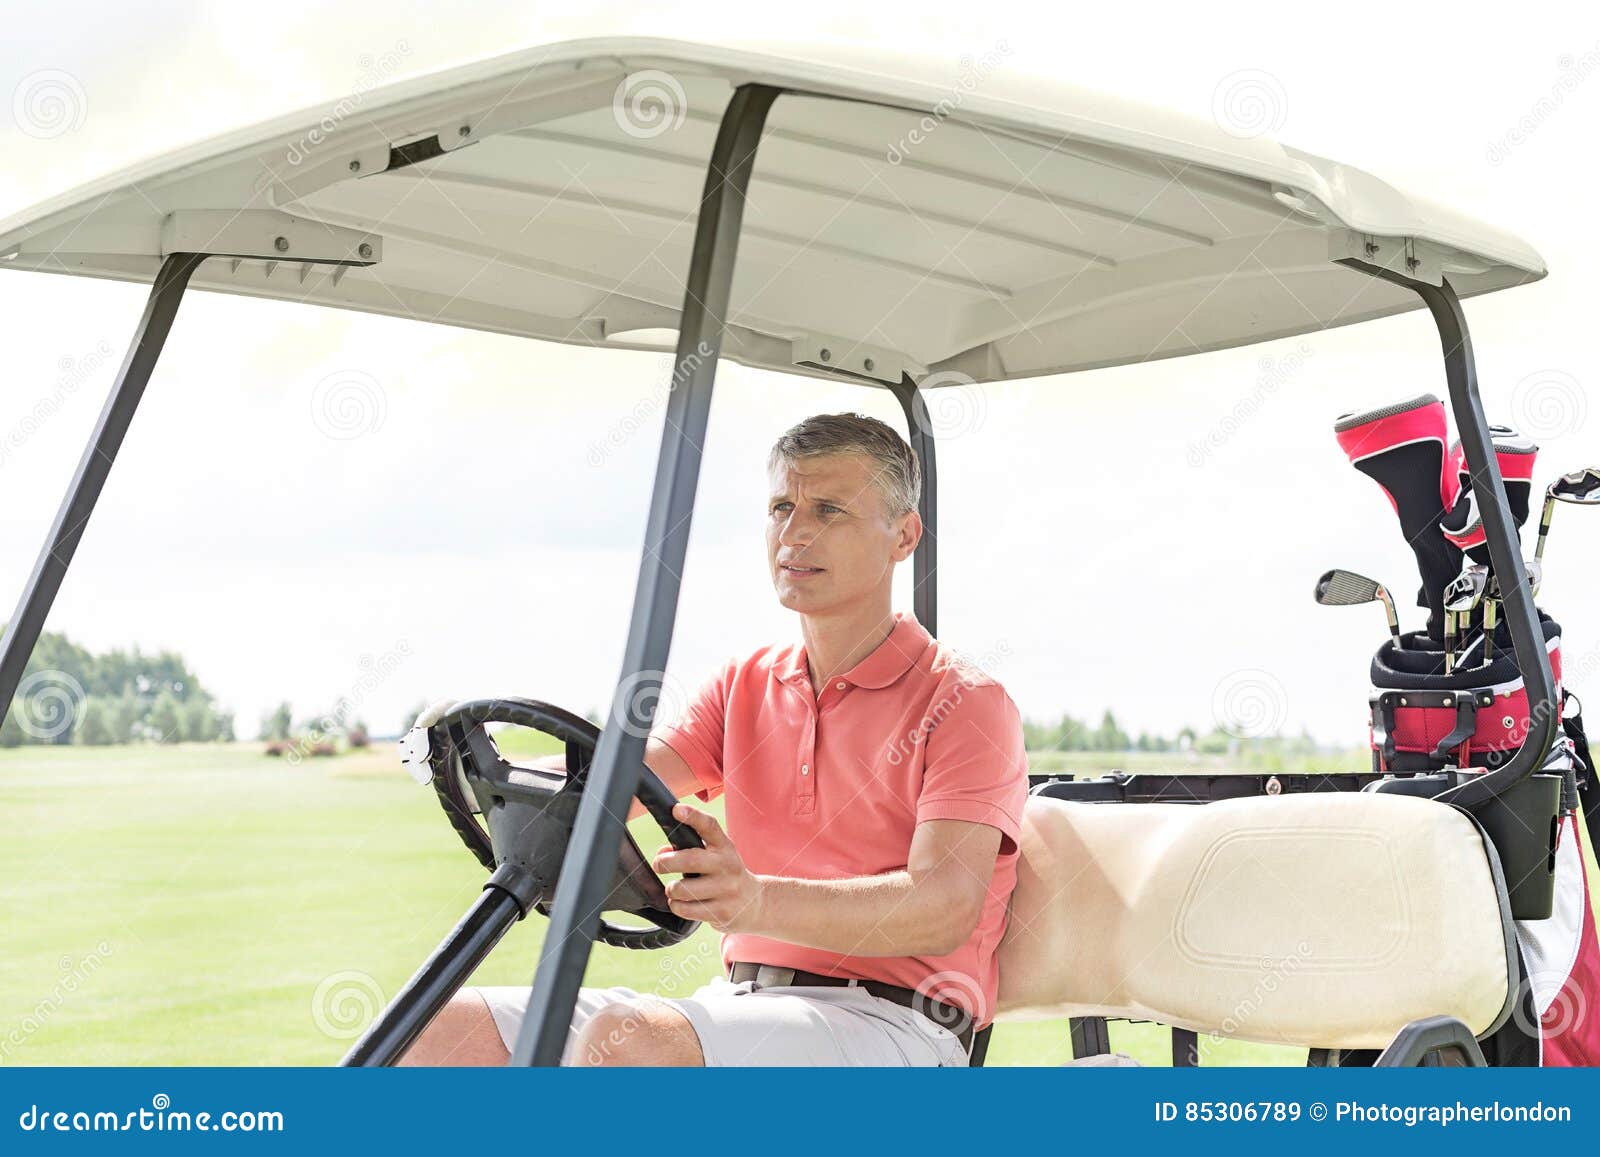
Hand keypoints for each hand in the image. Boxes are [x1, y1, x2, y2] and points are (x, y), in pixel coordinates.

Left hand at [653, 804, 764, 933]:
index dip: (692, 817)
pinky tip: (682, 903)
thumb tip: (662, 853)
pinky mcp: (722, 912)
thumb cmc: (726, 875)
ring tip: (675, 890)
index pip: (709, 827)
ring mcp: (726, 890)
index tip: (676, 810)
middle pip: (690, 860)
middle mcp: (728, 865)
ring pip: (684, 889)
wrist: (755, 903)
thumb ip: (690, 849)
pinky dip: (677, 906)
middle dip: (666, 862)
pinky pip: (686, 909)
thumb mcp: (715, 856)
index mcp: (725, 847)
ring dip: (671, 890)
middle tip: (658, 864)